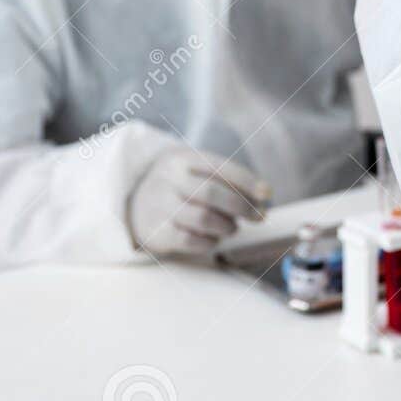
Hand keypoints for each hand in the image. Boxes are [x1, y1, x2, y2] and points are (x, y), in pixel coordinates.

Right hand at [126, 148, 270, 256]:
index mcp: (181, 159)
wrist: (133, 206)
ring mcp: (159, 207)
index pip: (219, 167)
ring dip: (227, 225)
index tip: (267, 193)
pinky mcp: (157, 233)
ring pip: (203, 218)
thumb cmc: (178, 188)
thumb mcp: (194, 171)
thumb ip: (225, 179)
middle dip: (242, 206)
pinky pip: (191, 241)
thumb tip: (263, 197)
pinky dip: (210, 242)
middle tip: (259, 216)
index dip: (247, 181)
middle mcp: (167, 180)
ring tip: (232, 227)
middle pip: (212, 193)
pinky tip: (214, 239)